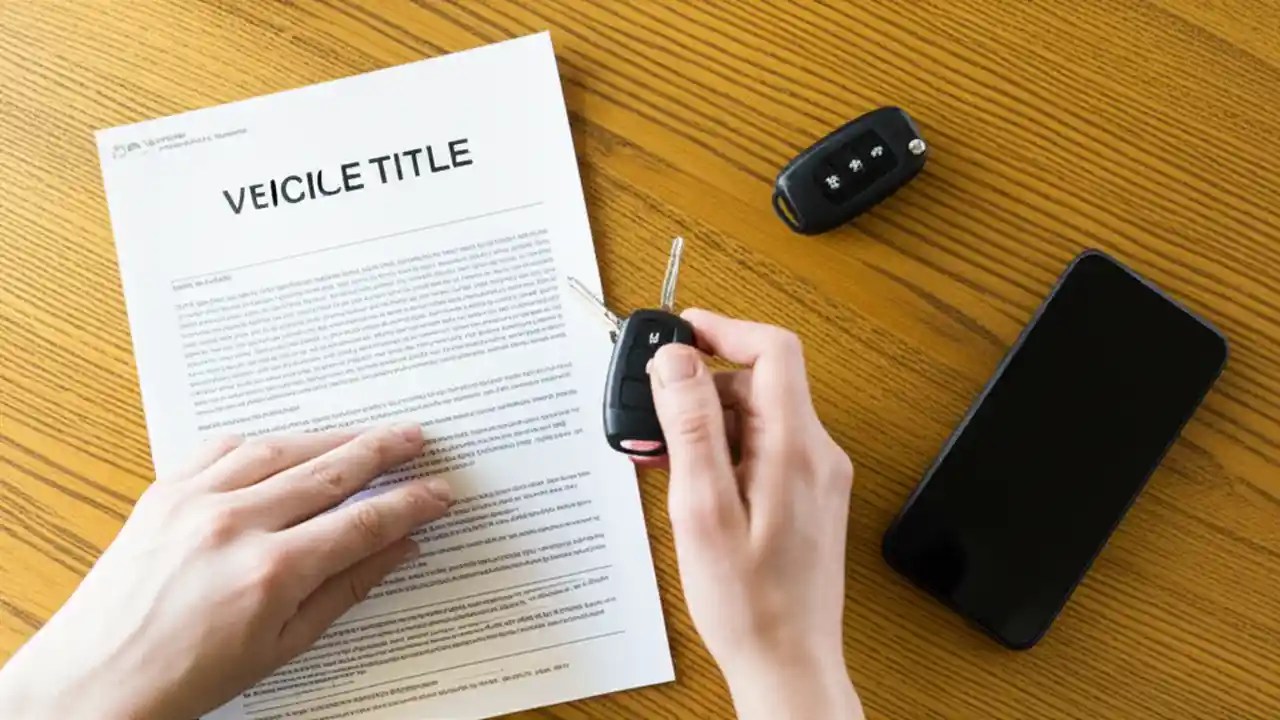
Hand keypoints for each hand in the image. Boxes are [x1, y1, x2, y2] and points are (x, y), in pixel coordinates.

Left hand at [0, 424, 451, 719]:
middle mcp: (235, 525)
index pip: (363, 523)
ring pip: (281, 449)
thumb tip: (399, 549)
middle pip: (329, 472)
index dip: (409, 504)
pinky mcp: (164, 492)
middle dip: (381, 451)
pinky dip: (265, 441)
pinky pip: (224, 447)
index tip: (438, 492)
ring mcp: (195, 501)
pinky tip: (289, 443)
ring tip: (365, 435)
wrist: (95, 682)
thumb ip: (348, 588)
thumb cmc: (187, 677)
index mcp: (271, 572)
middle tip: (415, 437)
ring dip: (330, 438)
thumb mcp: (285, 645)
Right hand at [646, 310, 861, 719]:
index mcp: (796, 448)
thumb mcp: (703, 510)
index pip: (774, 350)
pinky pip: (761, 451)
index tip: (681, 331)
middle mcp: (815, 454)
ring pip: (755, 419)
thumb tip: (678, 362)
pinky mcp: (805, 498)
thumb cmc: (748, 603)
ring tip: (663, 465)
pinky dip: (722, 454)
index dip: (724, 329)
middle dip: (699, 392)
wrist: (787, 664)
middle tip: (651, 421)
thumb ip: (691, 429)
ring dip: (705, 428)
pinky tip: (689, 486)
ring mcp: (813, 477)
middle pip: (757, 384)